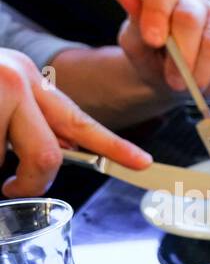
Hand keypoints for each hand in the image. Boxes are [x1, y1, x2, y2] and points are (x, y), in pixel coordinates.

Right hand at [0, 49, 150, 197]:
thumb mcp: (4, 95)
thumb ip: (34, 122)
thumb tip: (65, 152)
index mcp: (25, 77)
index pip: (79, 121)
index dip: (113, 147)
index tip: (142, 163)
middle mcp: (12, 80)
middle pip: (47, 158)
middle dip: (32, 182)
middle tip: (14, 185)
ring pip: (3, 162)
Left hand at [109, 0, 209, 97]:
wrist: (172, 79)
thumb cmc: (152, 56)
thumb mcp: (134, 41)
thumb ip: (132, 18)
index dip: (157, 10)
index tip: (152, 40)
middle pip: (190, 18)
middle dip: (180, 56)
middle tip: (173, 81)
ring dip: (199, 73)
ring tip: (188, 87)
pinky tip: (206, 84)